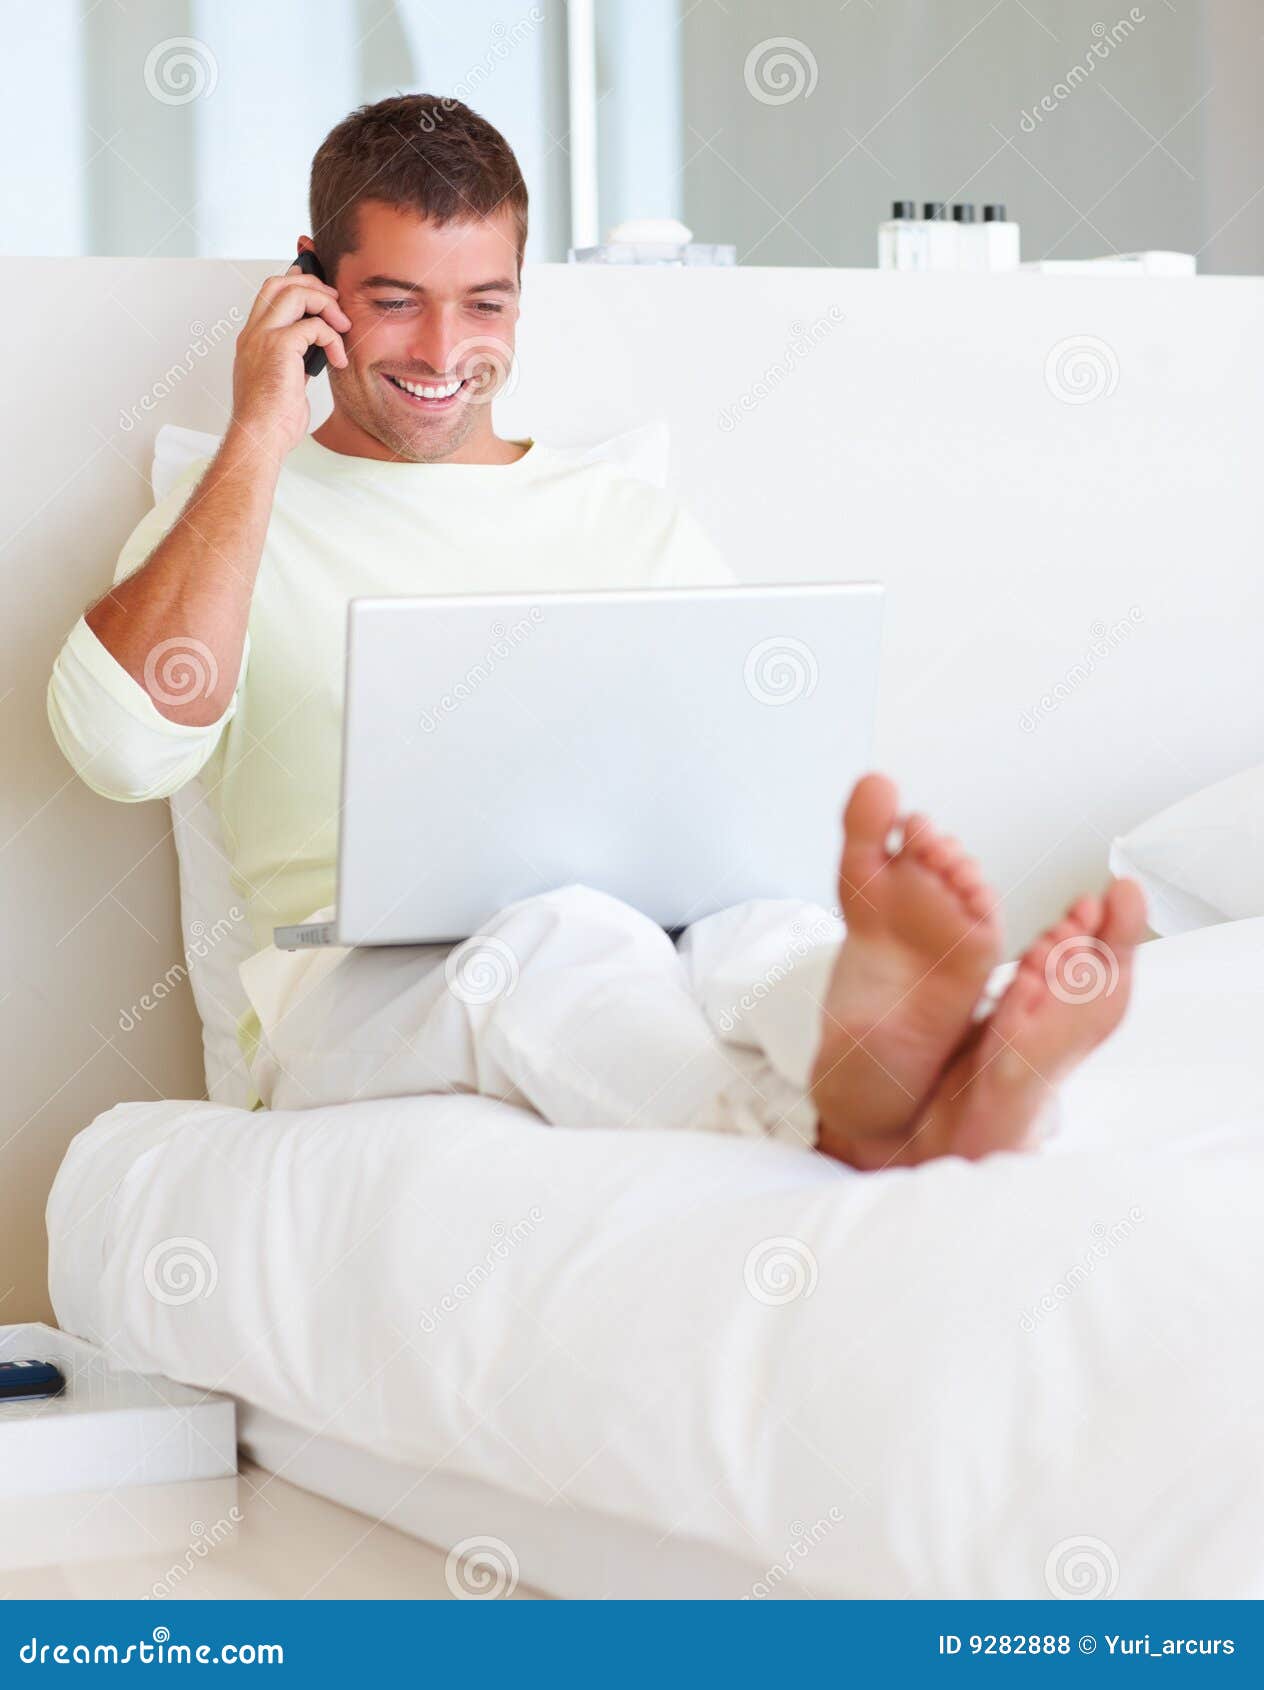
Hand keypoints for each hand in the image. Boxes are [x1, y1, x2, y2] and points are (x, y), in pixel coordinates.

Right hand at [227, 263, 350, 462]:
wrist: (260, 437)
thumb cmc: (272, 420)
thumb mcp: (284, 381)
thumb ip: (293, 360)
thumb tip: (315, 352)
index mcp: (252, 339)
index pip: (270, 294)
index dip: (296, 283)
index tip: (322, 294)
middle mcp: (253, 333)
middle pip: (280, 283)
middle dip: (313, 285)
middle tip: (336, 303)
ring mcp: (263, 338)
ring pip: (295, 293)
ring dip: (326, 306)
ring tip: (343, 328)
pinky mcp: (279, 347)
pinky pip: (314, 326)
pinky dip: (333, 339)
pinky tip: (339, 360)